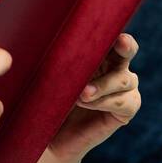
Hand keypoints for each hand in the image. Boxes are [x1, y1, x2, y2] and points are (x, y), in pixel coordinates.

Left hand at [46, 32, 140, 162]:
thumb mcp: (47, 76)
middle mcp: (115, 67)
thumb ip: (52, 59)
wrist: (47, 133)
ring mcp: (124, 89)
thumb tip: (34, 40)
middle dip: (125, 46)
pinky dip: (106, 101)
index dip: (113, 29)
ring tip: (80, 94)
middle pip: (128, 50)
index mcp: (98, 53)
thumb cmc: (44, 98)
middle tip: (120, 43)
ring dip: (103, 85)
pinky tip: (87, 103)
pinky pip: (126, 101)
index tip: (110, 28)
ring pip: (125, 79)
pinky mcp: (126, 110)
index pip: (111, 34)